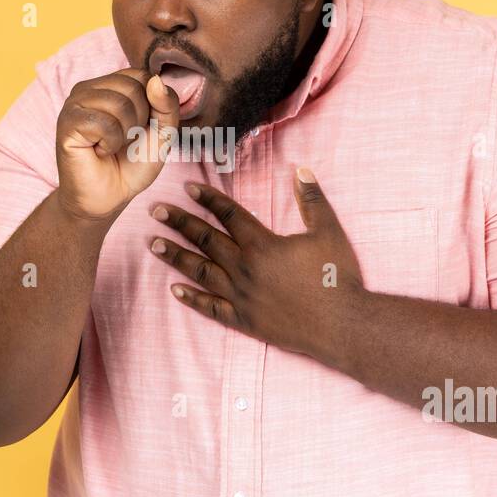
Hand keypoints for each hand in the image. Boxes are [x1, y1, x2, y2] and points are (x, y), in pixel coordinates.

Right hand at [56, 68, 179, 220]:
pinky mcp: (67, 123)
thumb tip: (157, 79)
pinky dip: (110, 143)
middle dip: (139, 121)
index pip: (143, 76)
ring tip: (111, 146)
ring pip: (119, 104)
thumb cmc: (131, 164)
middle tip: (123, 141)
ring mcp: (74, 103)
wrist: (108, 198)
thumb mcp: (162, 133)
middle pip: (133, 88)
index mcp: (110, 84)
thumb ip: (168, 105)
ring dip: (125, 134)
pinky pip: (104, 123)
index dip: (153, 106)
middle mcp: (89, 88)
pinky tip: (99, 151)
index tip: (140, 129)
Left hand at [148, 167, 363, 362]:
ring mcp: (241, 296)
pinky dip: (191, 299)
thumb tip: (301, 170)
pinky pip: (211, 308)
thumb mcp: (329, 232)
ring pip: (201, 272)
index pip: (229, 215)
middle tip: (155, 210)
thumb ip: (313, 200)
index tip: (188, 187)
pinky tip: (174, 290)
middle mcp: (245, 269)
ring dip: (176, 256)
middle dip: (179, 223)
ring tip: (154, 244)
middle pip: (206, 240)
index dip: (208, 199)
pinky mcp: (244, 320)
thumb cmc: (337, 277)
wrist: (342, 326)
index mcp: (263, 245)